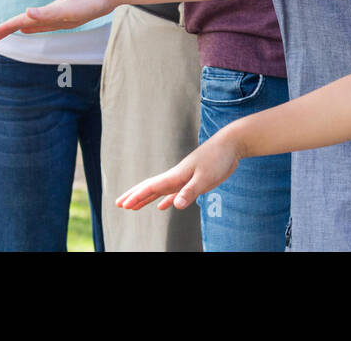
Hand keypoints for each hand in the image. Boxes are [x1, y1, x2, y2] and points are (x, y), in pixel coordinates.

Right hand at [0, 0, 114, 39]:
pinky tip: (31, 28)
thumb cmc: (91, 2)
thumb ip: (48, 13)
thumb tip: (26, 12)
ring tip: (8, 31)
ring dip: (19, 27)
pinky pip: (45, 24)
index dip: (7, 27)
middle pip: (23, 21)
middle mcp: (50, 12)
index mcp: (48, 12)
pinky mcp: (67, 17)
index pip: (21, 20)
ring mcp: (58, 14)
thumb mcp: (69, 11)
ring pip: (33, 23)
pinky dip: (36, 26)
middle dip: (8, 28)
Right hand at [115, 134, 241, 211]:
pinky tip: (162, 206)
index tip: (123, 205)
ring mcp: (184, 178)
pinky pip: (174, 193)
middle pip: (150, 188)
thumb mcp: (205, 178)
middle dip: (134, 196)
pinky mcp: (194, 180)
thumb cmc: (218, 159)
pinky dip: (166, 200)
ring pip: (160, 191)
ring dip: (146, 199)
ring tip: (133, 206)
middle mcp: (177, 177)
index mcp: (176, 176)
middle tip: (119, 204)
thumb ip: (190, 192)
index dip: (137, 196)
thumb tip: (175, 206)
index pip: (151, 188)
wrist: (231, 144)